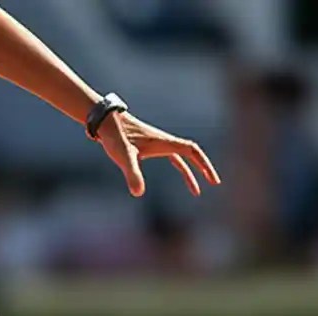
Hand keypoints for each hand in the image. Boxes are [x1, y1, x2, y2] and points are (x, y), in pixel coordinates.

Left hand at [96, 113, 221, 197]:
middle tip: (213, 183)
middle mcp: (164, 141)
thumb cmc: (115, 136)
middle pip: (191, 154)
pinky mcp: (147, 145)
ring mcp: (157, 143)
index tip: (213, 180)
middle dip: (203, 169)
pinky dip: (176, 166)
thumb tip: (138, 193)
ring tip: (196, 191)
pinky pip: (169, 156)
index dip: (204, 165)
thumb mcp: (124, 157)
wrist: (104, 121)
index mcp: (164, 143)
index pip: (192, 151)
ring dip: (190, 172)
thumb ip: (132, 174)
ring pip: (180, 157)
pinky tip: (173, 176)